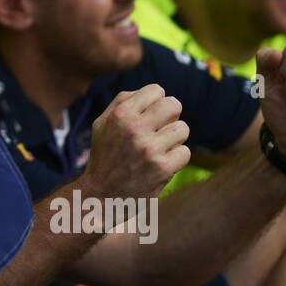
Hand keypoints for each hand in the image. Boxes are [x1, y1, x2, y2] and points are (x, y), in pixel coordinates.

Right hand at [81, 84, 190, 200]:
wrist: (101, 195)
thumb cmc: (105, 155)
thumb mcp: (102, 123)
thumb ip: (123, 101)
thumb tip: (154, 92)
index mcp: (120, 114)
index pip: (157, 90)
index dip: (155, 102)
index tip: (149, 116)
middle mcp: (135, 128)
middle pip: (174, 105)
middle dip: (170, 117)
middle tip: (160, 129)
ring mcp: (150, 149)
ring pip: (183, 129)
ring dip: (173, 139)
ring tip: (158, 149)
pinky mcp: (162, 168)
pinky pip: (185, 152)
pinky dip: (176, 159)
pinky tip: (161, 163)